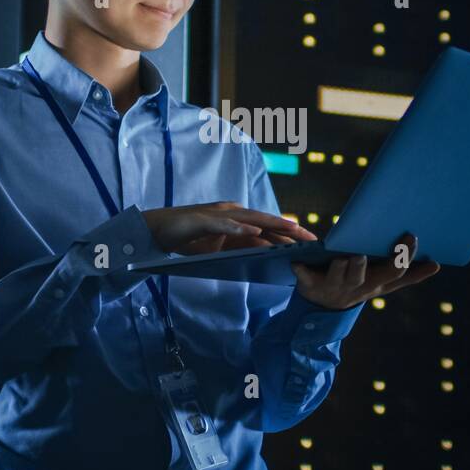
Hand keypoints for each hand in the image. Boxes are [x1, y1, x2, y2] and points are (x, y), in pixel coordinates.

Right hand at [142, 201, 317, 255]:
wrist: (157, 232)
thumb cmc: (188, 239)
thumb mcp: (219, 248)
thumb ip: (240, 248)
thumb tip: (265, 256)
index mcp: (236, 220)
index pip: (267, 228)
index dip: (289, 235)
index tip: (310, 244)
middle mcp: (230, 213)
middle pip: (265, 221)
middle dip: (290, 229)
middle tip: (312, 239)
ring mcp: (217, 215)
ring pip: (250, 219)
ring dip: (272, 224)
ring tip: (293, 230)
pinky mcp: (202, 220)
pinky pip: (224, 224)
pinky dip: (240, 227)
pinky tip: (255, 232)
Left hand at [290, 232, 439, 309]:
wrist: (324, 307)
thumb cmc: (358, 285)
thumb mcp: (382, 283)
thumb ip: (407, 274)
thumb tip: (436, 265)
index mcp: (375, 283)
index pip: (394, 274)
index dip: (404, 259)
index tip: (413, 239)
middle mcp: (357, 286)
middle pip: (365, 276)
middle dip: (366, 265)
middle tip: (365, 253)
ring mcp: (334, 286)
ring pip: (340, 276)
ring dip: (341, 267)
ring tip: (344, 257)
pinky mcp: (311, 285)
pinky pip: (306, 278)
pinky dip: (301, 271)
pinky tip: (296, 263)